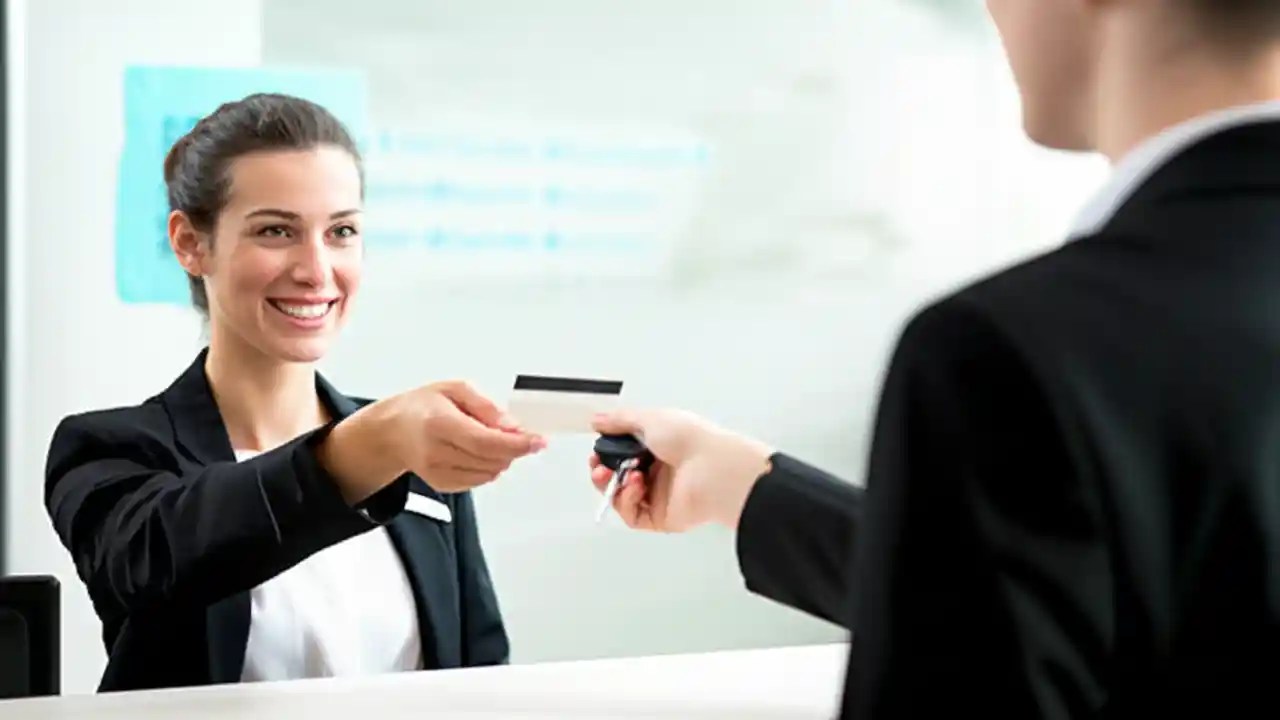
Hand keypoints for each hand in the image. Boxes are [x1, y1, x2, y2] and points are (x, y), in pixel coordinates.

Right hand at [321, 381, 545, 500]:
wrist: (392, 430)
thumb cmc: (422, 406)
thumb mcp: (455, 389)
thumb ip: (485, 405)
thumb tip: (511, 425)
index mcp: (439, 423)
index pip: (486, 442)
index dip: (517, 444)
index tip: (538, 441)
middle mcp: (436, 451)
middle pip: (491, 460)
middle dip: (514, 448)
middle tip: (519, 433)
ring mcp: (438, 472)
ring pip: (490, 473)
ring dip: (502, 458)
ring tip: (492, 438)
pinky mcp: (442, 485)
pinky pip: (479, 480)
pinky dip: (489, 466)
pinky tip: (479, 451)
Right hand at [589, 408, 772, 531]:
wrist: (711, 468)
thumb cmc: (692, 440)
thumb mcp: (649, 419)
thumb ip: (619, 420)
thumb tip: (599, 420)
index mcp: (659, 446)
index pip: (622, 452)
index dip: (605, 453)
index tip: (596, 450)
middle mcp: (659, 471)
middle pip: (617, 477)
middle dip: (603, 472)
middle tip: (599, 466)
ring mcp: (660, 495)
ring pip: (621, 498)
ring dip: (614, 486)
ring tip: (621, 474)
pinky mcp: (661, 517)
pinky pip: (632, 515)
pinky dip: (627, 501)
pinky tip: (635, 487)